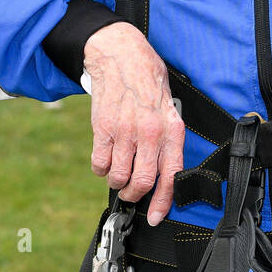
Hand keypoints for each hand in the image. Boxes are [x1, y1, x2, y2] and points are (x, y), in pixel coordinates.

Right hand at [83, 22, 184, 225]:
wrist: (121, 55)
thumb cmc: (146, 80)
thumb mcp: (169, 107)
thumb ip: (168, 138)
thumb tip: (164, 171)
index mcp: (172, 129)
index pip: (171, 176)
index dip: (163, 202)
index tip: (156, 216)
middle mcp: (150, 132)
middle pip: (143, 182)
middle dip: (134, 194)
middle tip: (130, 191)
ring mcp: (125, 131)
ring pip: (119, 176)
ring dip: (117, 182)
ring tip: (117, 174)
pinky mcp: (103, 129)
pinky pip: (99, 164)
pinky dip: (100, 169)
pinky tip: (105, 160)